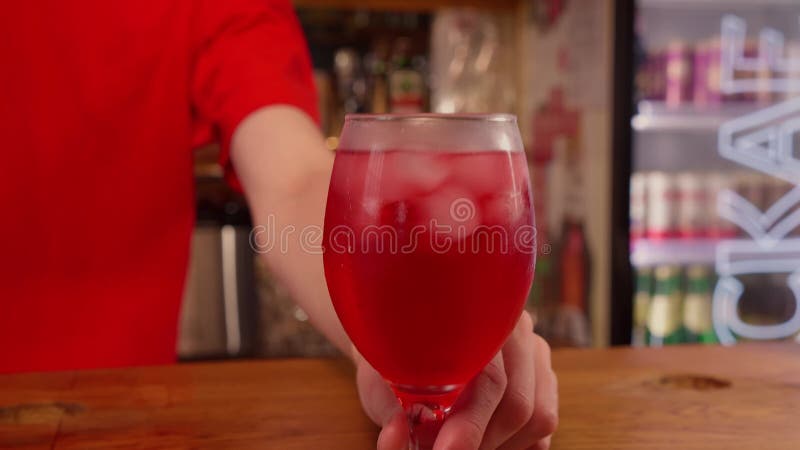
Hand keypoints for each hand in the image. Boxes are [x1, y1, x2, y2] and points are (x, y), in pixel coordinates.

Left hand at [356, 311, 558, 449]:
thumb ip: (388, 410)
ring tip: (458, 442)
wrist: (404, 340)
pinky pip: (544, 425)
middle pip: (518, 403)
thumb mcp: (378, 381)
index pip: (490, 378)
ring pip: (538, 416)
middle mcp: (515, 328)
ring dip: (498, 444)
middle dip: (479, 441)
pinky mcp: (544, 378)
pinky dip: (514, 443)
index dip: (470, 426)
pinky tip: (482, 437)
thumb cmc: (392, 358)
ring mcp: (535, 352)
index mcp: (476, 316)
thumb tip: (398, 436)